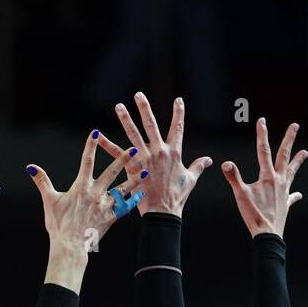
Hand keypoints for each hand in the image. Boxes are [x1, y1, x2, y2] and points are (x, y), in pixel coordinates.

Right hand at [26, 131, 141, 279]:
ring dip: (134, 179)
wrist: (69, 245)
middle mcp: (95, 193)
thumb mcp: (49, 200)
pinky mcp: (110, 218)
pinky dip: (132, 201)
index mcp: (81, 187)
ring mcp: (105, 206)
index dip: (91, 145)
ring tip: (145, 171)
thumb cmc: (58, 224)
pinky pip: (124, 207)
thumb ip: (42, 181)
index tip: (96, 132)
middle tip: (134, 148)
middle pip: (111, 172)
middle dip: (122, 159)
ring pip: (123, 188)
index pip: (87, 161)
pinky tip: (140, 194)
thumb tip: (30, 167)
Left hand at [106, 93, 211, 216]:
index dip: (179, 113)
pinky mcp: (132, 168)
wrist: (163, 211)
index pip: (178, 128)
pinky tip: (97, 136)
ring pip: (134, 134)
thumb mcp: (190, 179)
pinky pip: (117, 154)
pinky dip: (107, 144)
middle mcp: (159, 152)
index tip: (178, 100)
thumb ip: (198, 166)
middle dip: (145, 109)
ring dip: (126, 119)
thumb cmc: (177, 197)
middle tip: (138, 95)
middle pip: (152, 125)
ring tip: (119, 106)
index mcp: (174, 153)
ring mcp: (145, 158)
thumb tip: (209, 160)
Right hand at [221, 118, 307, 237]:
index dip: (262, 135)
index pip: (264, 151)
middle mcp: (279, 180)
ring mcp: (284, 191)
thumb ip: (234, 177)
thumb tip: (225, 163)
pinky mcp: (286, 203)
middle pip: (284, 155)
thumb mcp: (240, 195)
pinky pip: (292, 196)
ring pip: (292, 172)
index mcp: (267, 177)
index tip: (262, 121)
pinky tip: (298, 193)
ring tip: (305, 152)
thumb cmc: (254, 214)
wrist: (267, 234)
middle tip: (295, 125)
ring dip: (298, 161)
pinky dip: (294, 194)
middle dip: (289, 139)